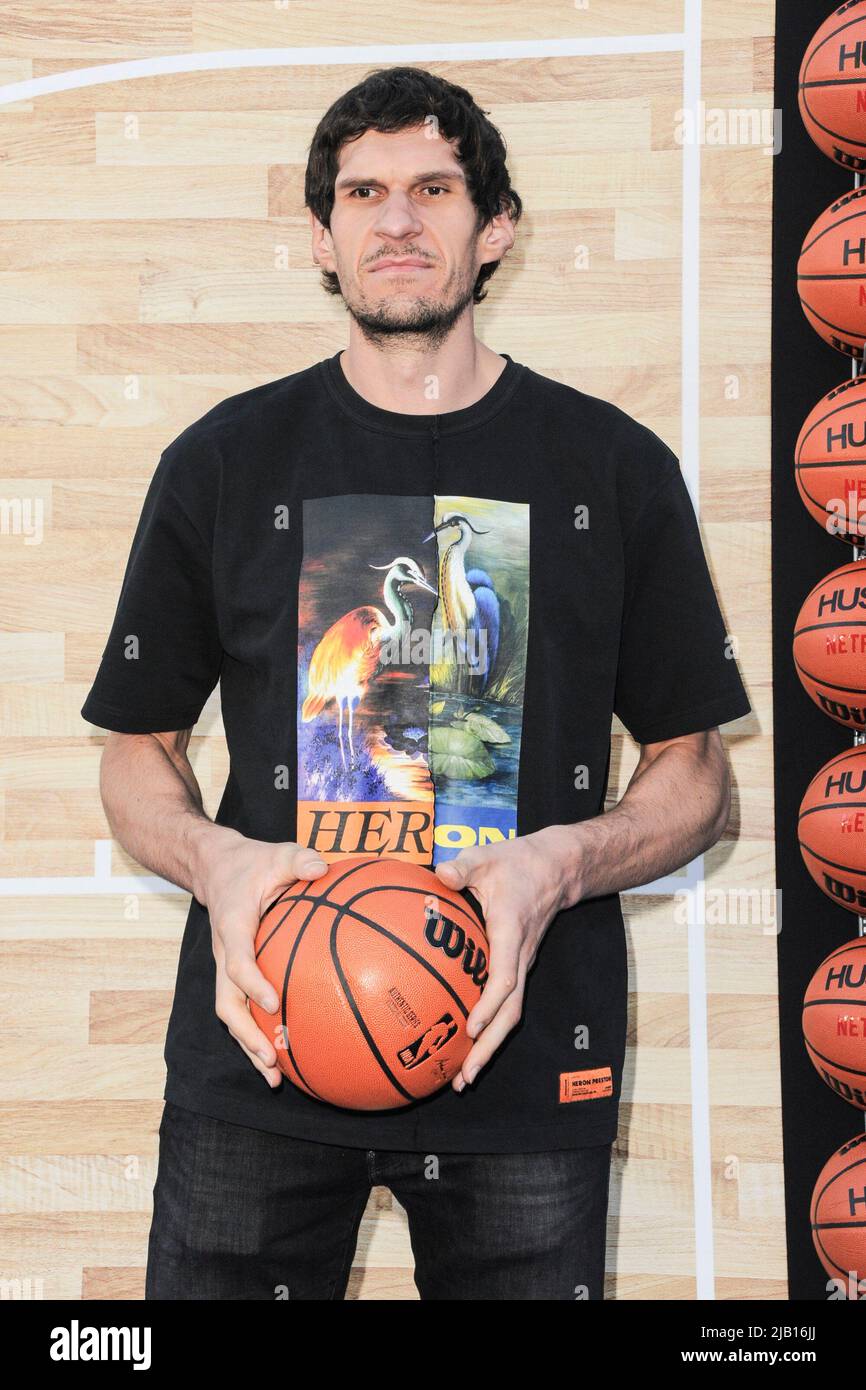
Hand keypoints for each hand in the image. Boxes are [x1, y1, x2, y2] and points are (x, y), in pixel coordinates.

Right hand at [191, 825, 327, 1086]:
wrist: (216, 868)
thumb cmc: (253, 863)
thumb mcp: (277, 853)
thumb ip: (299, 859)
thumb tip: (324, 867)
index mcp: (233, 926)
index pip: (238, 960)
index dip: (253, 982)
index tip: (274, 1003)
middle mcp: (225, 953)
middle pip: (227, 1004)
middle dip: (247, 1035)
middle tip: (273, 1059)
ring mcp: (227, 967)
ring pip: (232, 1015)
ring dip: (250, 1046)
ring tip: (277, 1077)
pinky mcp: (236, 974)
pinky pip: (243, 1009)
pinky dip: (258, 1035)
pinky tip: (286, 1057)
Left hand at [433, 831, 569, 1091]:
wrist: (556, 869)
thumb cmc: (516, 863)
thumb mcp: (487, 856)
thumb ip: (463, 866)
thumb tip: (440, 874)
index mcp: (510, 932)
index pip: (504, 976)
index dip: (489, 1004)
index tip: (471, 1027)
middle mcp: (520, 957)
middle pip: (511, 1012)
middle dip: (489, 1047)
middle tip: (465, 1076)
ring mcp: (521, 965)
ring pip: (511, 1014)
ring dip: (490, 1047)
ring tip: (464, 1078)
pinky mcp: (516, 967)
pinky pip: (506, 1004)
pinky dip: (489, 1029)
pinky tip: (465, 1045)